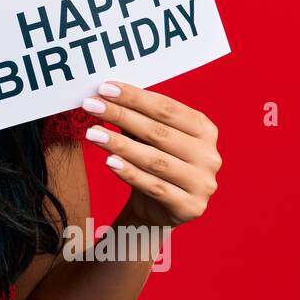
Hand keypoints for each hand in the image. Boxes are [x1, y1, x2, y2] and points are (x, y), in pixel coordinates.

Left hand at [80, 81, 221, 227]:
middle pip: (159, 132)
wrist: (158, 211)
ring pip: (155, 160)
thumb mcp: (148, 138)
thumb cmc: (153, 164)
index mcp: (204, 130)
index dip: (134, 97)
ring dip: (120, 144)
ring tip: (92, 134)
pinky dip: (130, 173)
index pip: (167, 108)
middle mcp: (208, 155)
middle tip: (90, 106)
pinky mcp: (190, 207)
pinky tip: (109, 161)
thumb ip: (136, 118)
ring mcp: (202, 183)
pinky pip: (154, 187)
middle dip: (121, 116)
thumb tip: (106, 94)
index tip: (104, 88)